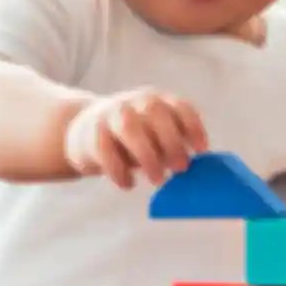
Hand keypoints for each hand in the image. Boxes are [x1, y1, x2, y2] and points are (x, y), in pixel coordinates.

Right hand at [64, 88, 207, 189]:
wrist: (84, 131)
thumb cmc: (133, 139)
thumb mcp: (155, 136)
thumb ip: (173, 146)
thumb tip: (194, 168)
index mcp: (157, 101)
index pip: (180, 107)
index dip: (194, 127)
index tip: (201, 151)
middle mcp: (134, 102)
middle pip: (156, 113)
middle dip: (172, 142)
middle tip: (181, 169)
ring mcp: (110, 114)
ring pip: (130, 128)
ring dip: (147, 156)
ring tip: (158, 180)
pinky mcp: (90, 134)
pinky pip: (105, 150)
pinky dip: (119, 171)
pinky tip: (129, 184)